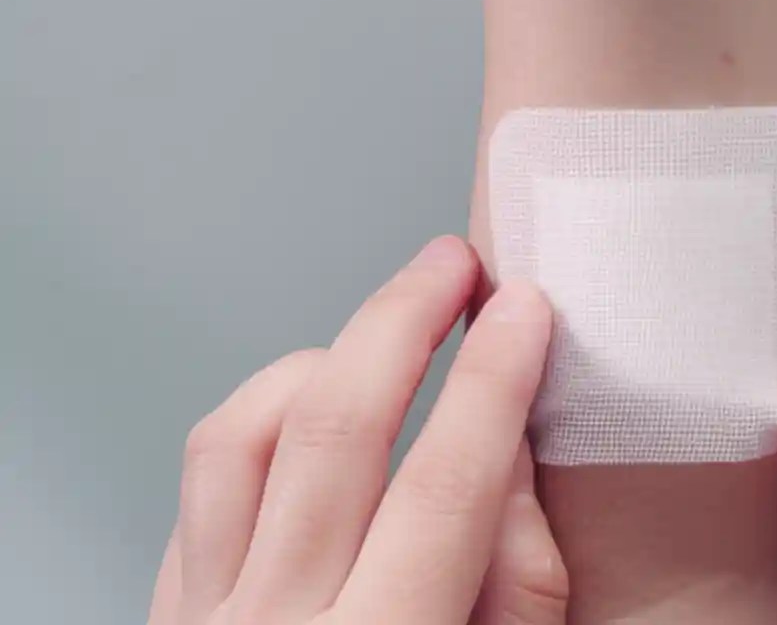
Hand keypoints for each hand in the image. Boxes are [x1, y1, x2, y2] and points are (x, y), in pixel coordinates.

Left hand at [147, 236, 567, 624]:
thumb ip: (518, 587)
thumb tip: (512, 454)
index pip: (445, 487)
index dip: (491, 382)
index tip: (524, 310)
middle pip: (335, 431)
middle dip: (403, 322)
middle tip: (452, 265)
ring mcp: (208, 618)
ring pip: (246, 436)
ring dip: (326, 361)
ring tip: (386, 339)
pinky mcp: (174, 609)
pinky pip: (205, 479)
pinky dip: (263, 417)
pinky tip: (312, 406)